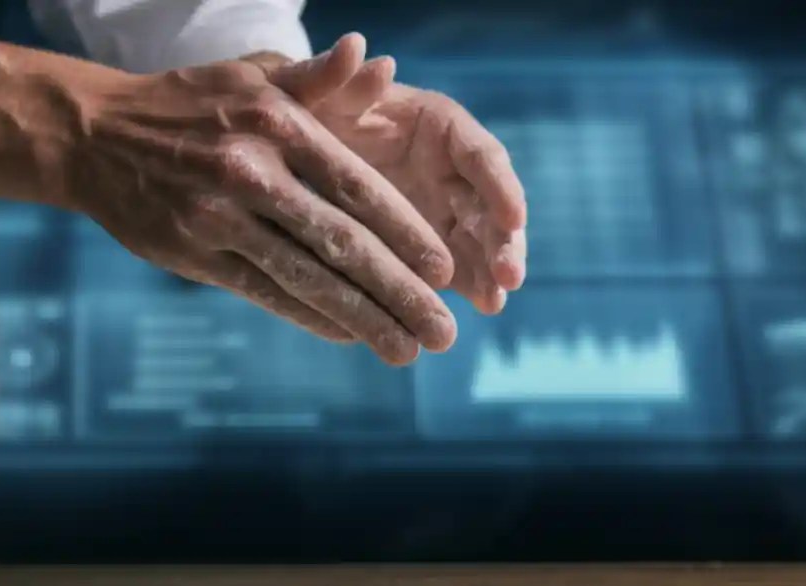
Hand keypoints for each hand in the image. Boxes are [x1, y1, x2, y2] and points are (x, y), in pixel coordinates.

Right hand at [78, 34, 465, 365]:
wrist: (96, 135)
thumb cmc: (191, 103)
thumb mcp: (252, 77)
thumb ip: (318, 80)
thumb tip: (373, 57)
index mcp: (277, 126)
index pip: (357, 187)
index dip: (406, 232)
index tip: (445, 270)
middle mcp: (252, 173)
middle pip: (342, 243)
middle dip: (400, 292)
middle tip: (444, 331)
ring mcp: (220, 218)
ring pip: (307, 278)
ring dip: (365, 321)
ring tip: (409, 350)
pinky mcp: (195, 254)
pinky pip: (265, 293)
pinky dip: (312, 317)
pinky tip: (351, 336)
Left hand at [264, 54, 528, 314]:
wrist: (291, 150)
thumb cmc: (306, 115)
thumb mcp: (313, 96)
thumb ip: (337, 78)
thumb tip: (372, 57)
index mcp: (437, 125)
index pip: (480, 153)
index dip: (499, 185)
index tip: (514, 216)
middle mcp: (450, 166)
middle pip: (490, 202)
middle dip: (504, 239)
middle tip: (510, 276)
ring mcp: (443, 206)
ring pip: (480, 239)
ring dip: (492, 269)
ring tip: (495, 302)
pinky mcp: (430, 241)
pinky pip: (457, 266)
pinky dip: (470, 285)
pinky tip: (480, 307)